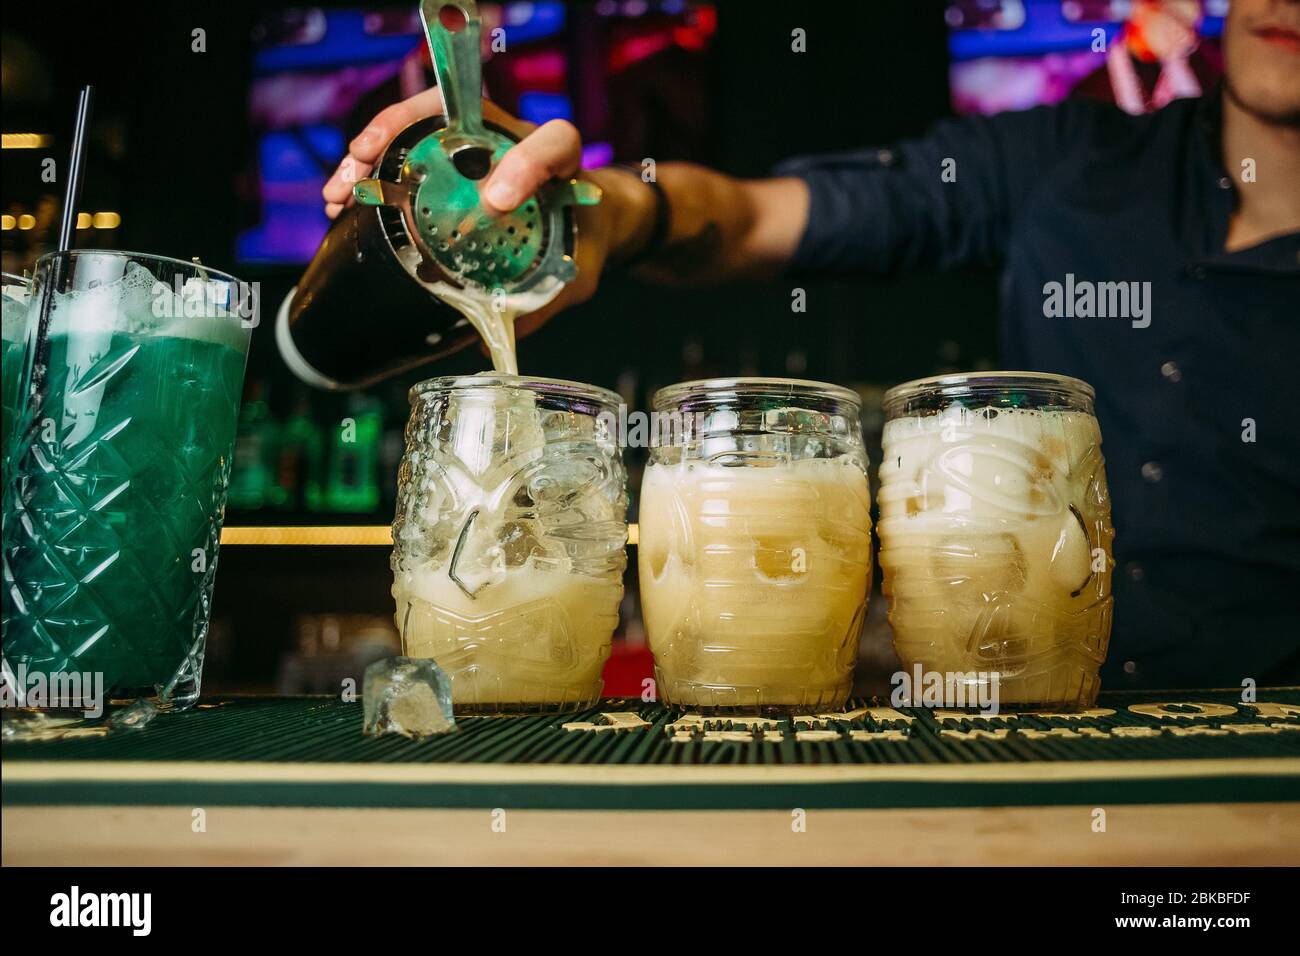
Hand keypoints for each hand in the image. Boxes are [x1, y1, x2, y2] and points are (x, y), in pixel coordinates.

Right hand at [322, 88, 649, 338]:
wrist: (586, 218)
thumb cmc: (583, 240)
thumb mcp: (574, 274)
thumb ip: (543, 303)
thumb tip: (492, 338)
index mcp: (561, 165)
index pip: (554, 144)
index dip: (527, 163)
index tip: (496, 202)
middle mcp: (513, 140)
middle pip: (456, 110)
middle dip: (400, 129)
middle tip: (366, 162)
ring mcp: (476, 143)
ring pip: (417, 126)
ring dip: (369, 153)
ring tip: (339, 193)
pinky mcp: (448, 156)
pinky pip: (404, 150)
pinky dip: (369, 172)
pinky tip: (342, 202)